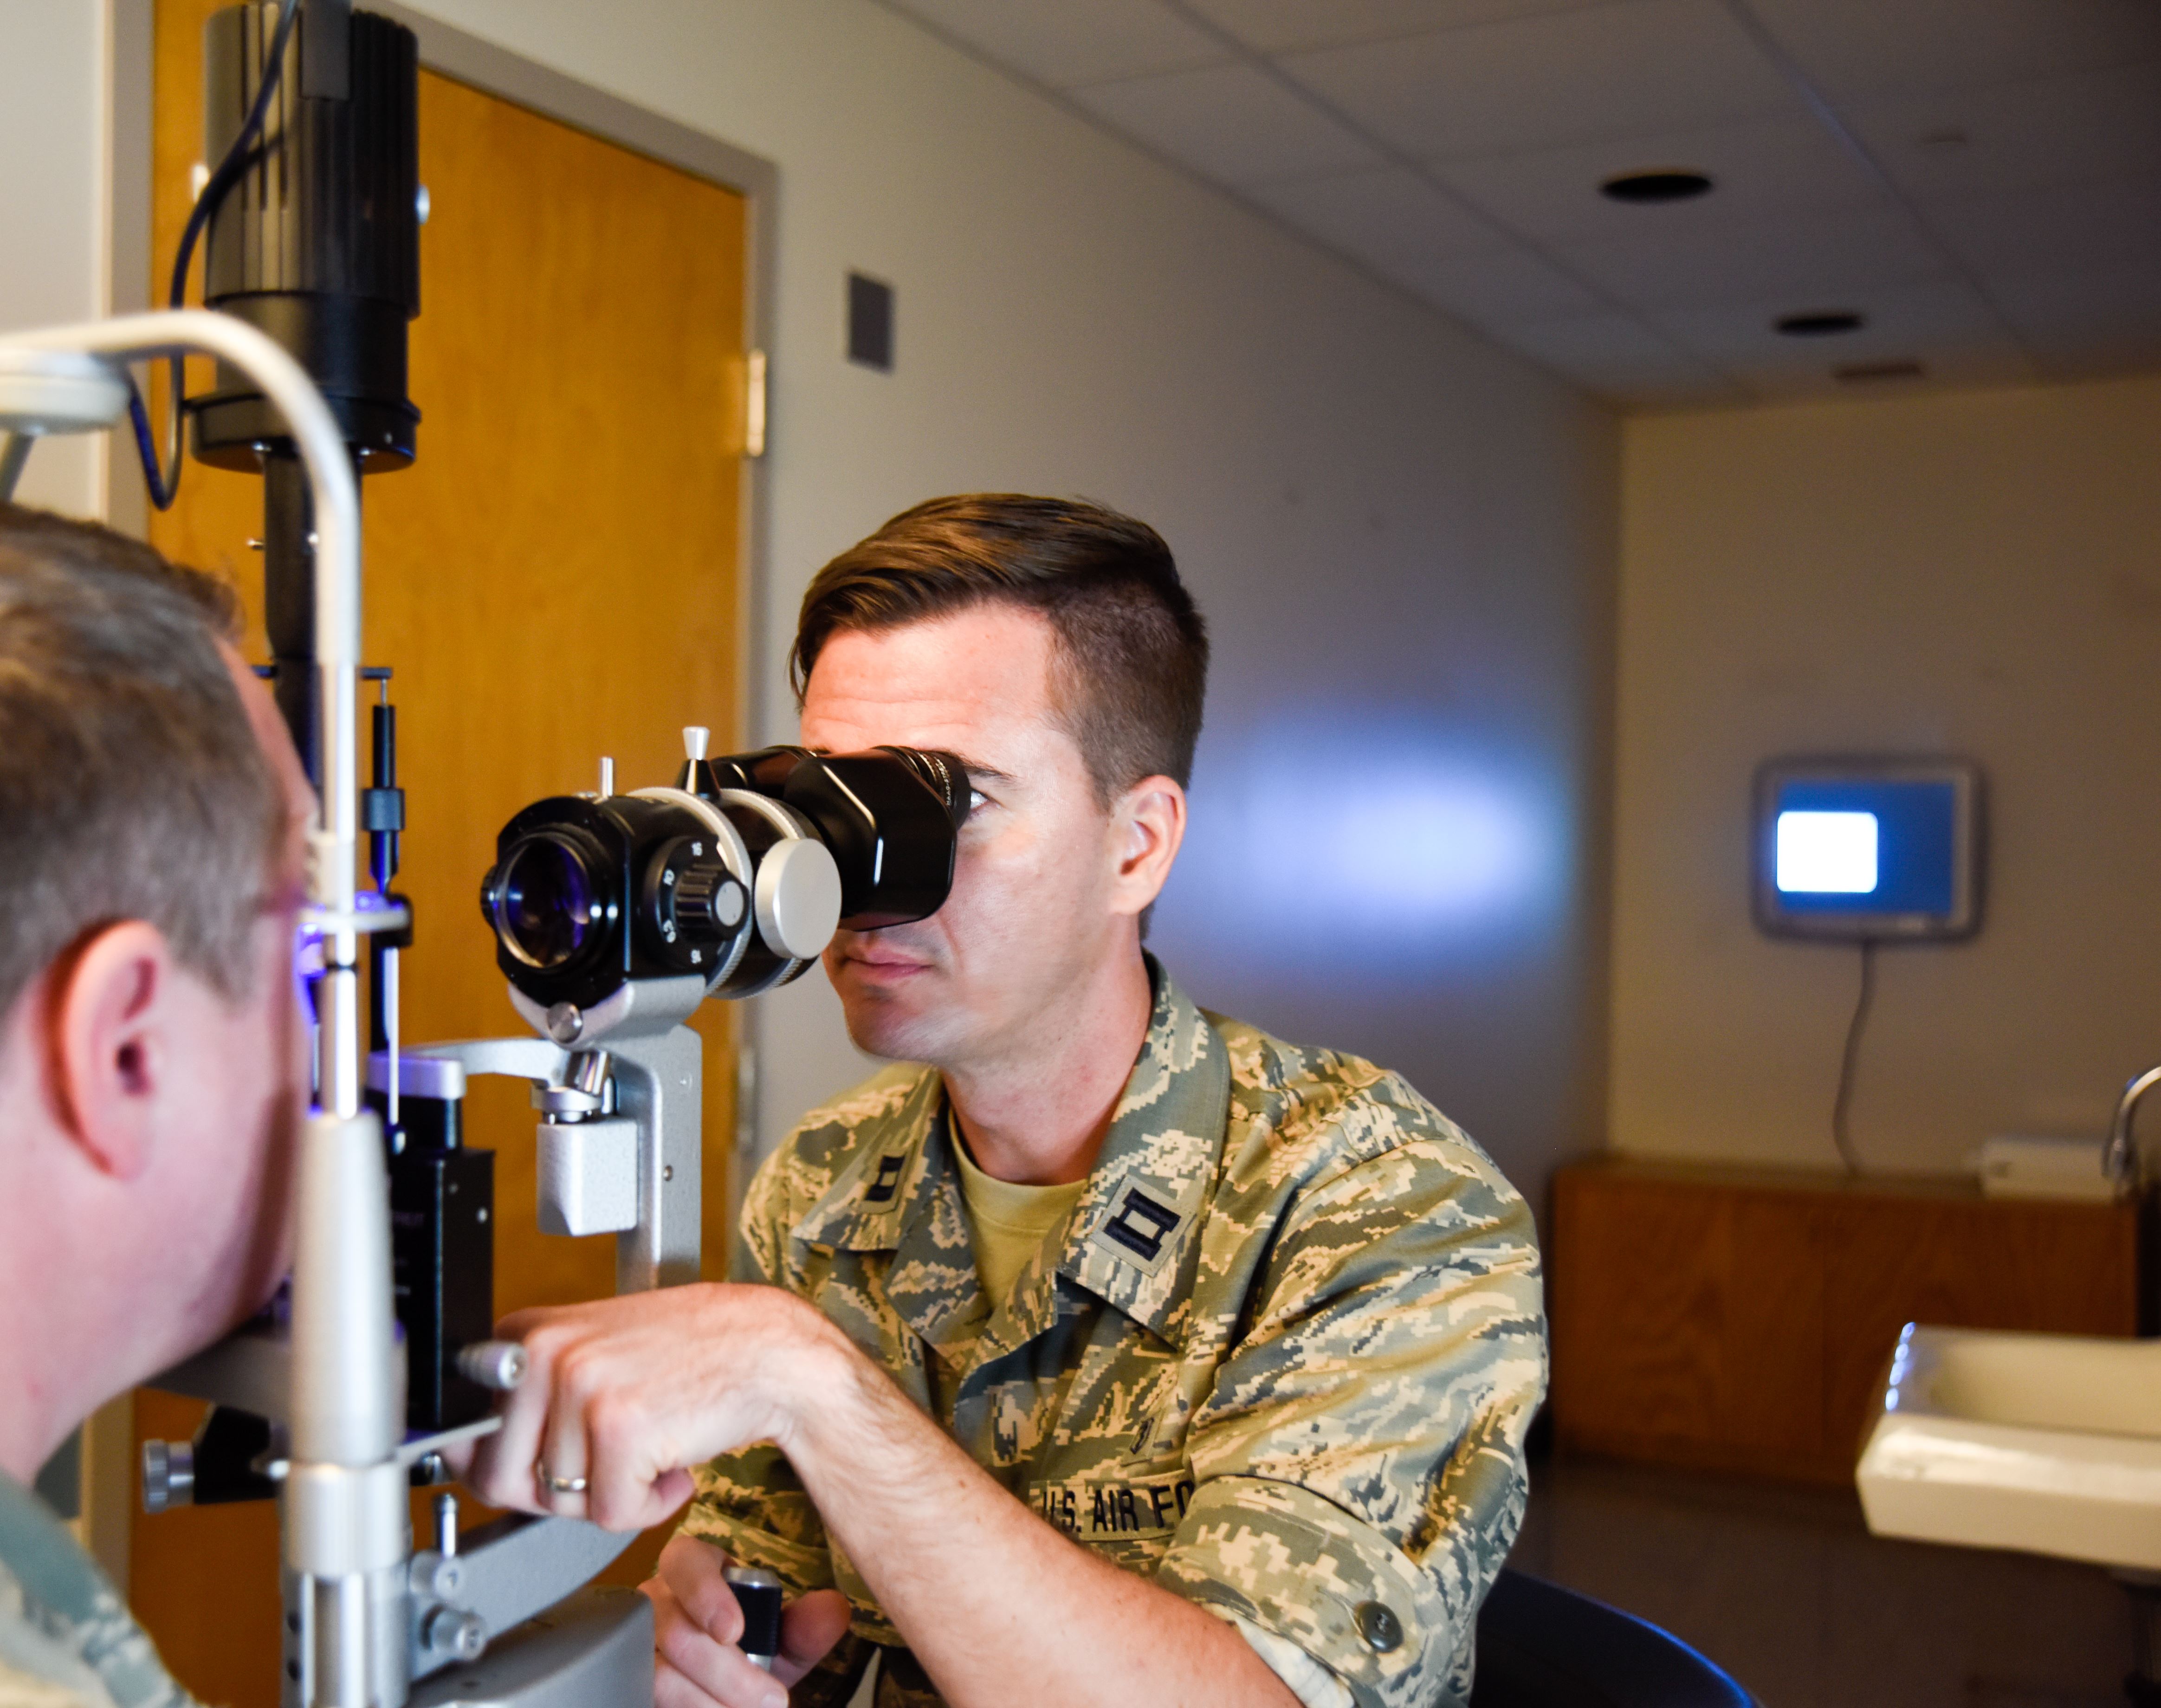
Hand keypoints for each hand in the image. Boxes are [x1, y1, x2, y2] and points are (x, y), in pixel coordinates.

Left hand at [464, 1282, 847, 1530]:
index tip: (550, 1460)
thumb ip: (529, 1394)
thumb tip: (460, 1461)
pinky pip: (609, 1514)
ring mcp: (580, 1387)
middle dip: (558, 1492)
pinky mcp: (620, 1427)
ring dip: (611, 1495)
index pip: (470, 1436)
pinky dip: (647, 1506)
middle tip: (608, 1463)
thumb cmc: (686, 1351)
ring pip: (560, 1503)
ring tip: (651, 1449)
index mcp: (526, 1332)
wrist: (767, 1349)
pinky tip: (673, 1465)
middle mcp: (544, 1352)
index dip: (513, 1465)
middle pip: (503, 1480)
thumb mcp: (590, 1352)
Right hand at [645, 1535, 852, 1707]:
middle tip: (771, 1700)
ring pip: (656, 1675)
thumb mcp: (779, 1639)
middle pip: (675, 1632)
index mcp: (691, 1569)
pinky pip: (642, 1699)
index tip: (734, 1631)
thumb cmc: (746, 1650)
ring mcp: (630, 1644)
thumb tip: (833, 1609)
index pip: (684, 1562)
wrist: (717, 1687)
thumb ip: (805, 1626)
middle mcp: (653, 1601)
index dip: (706, 1594)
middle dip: (728, 1674)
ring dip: (705, 1702)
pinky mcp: (625, 1681)